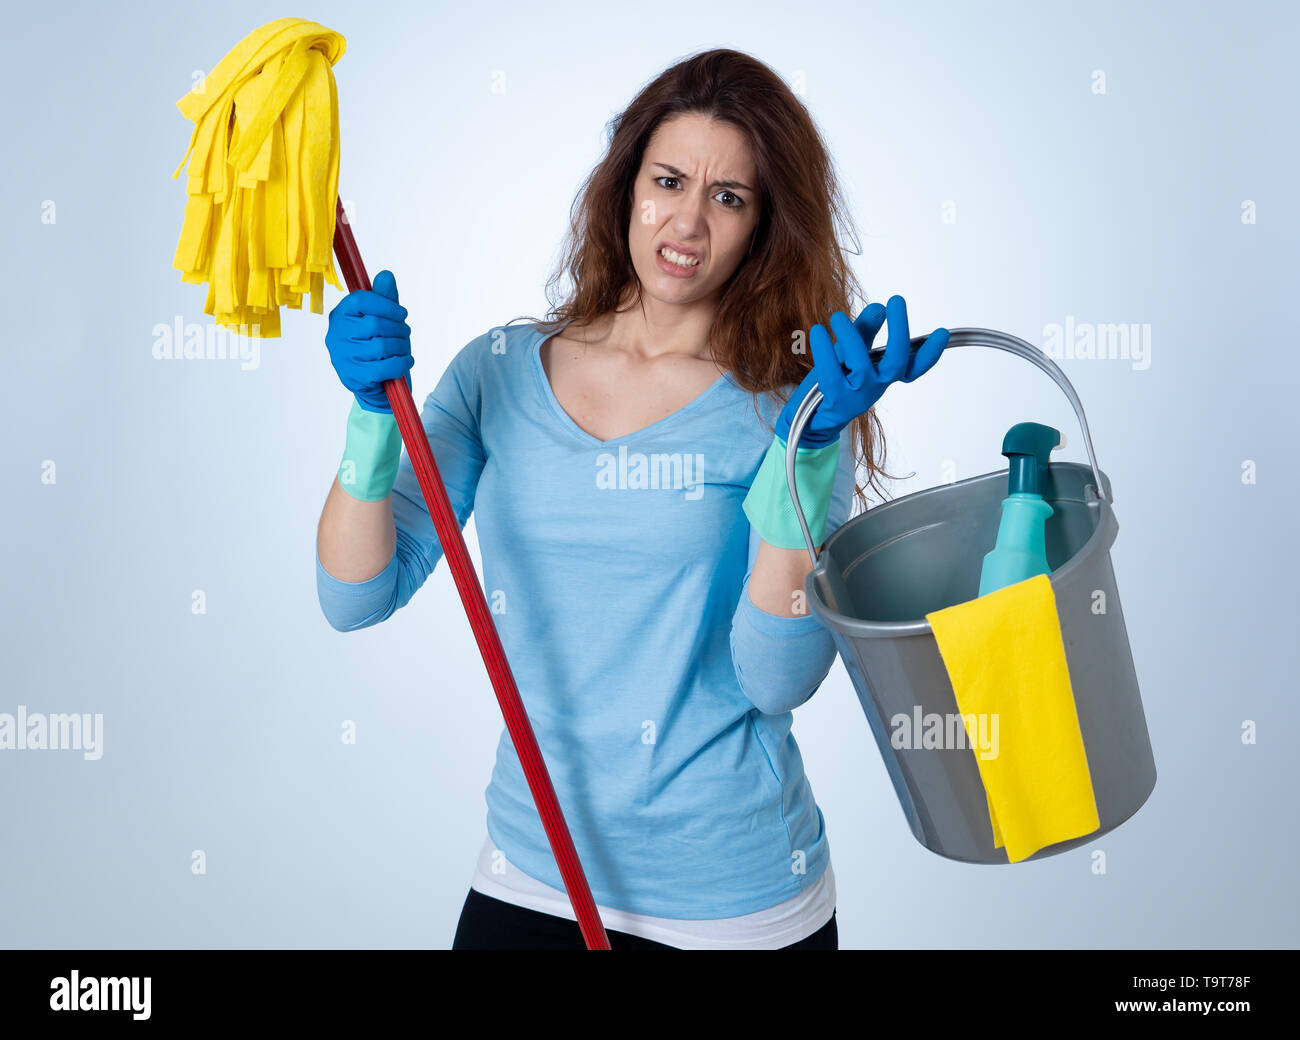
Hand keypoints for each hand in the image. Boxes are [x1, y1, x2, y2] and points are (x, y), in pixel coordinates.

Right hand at [325, 269, 412, 412]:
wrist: (375, 386)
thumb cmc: (378, 348)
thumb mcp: (382, 320)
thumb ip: (384, 299)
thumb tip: (386, 275)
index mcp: (340, 315)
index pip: (361, 300)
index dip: (387, 305)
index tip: (402, 314)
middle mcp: (335, 335)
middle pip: (375, 324)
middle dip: (399, 329)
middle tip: (405, 333)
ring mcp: (342, 357)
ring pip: (382, 346)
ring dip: (402, 347)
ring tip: (404, 348)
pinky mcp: (353, 377)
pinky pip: (385, 366)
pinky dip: (402, 363)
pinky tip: (406, 361)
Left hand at [777, 295, 949, 447]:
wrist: (811, 417)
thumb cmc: (835, 381)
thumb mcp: (853, 352)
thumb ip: (865, 330)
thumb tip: (878, 308)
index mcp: (885, 376)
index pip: (914, 367)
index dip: (930, 353)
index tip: (942, 333)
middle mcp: (876, 387)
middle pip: (896, 362)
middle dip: (899, 331)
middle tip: (897, 301)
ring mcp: (857, 396)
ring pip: (861, 366)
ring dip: (850, 337)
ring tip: (837, 317)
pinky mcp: (835, 399)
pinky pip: (831, 373)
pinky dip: (824, 350)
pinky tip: (818, 331)